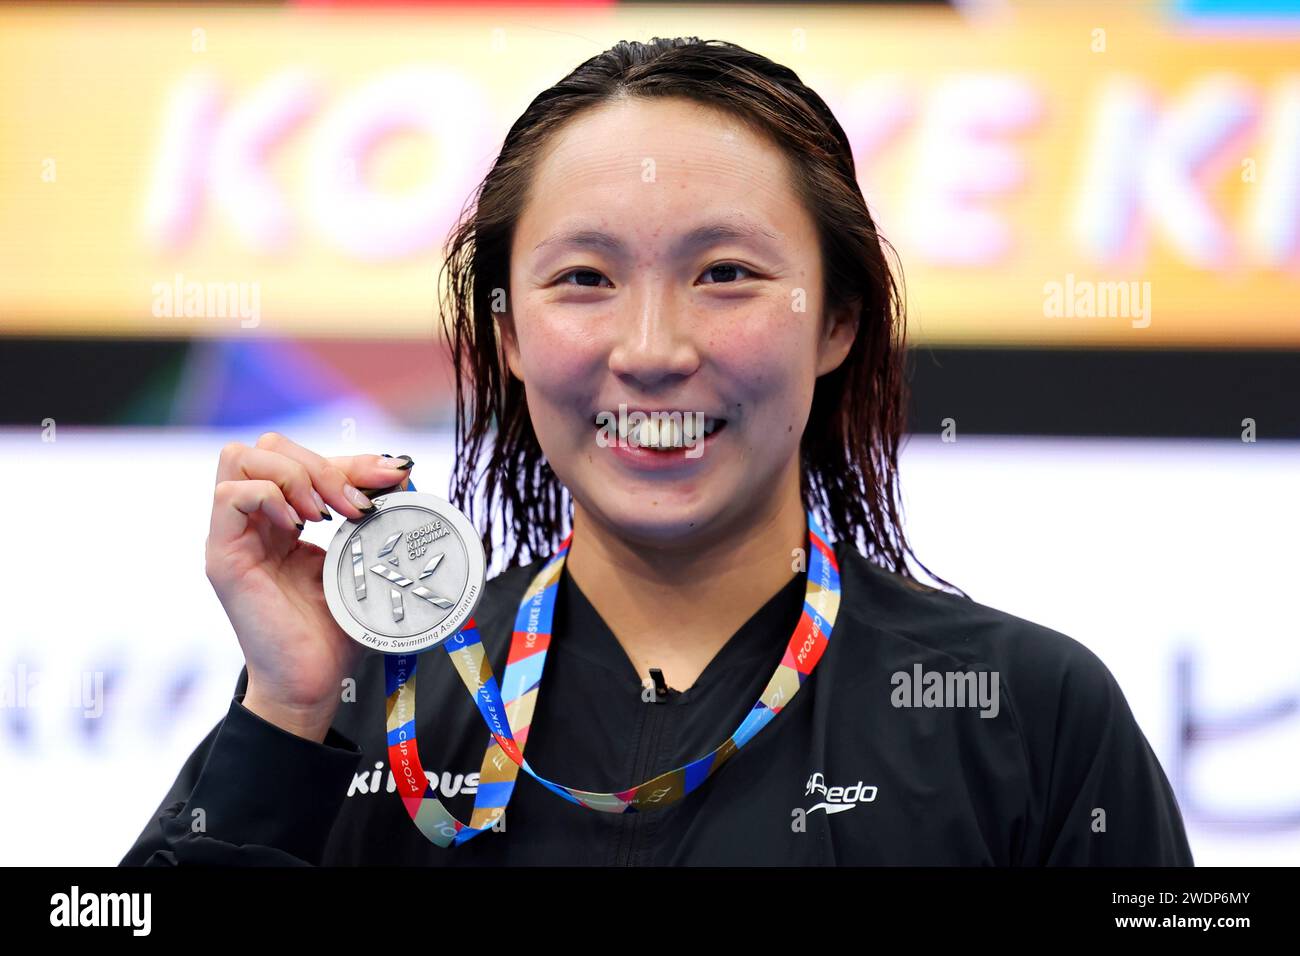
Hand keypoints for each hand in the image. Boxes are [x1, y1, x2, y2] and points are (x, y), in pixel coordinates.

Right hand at [205, 432, 413, 740]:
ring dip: (295, 474)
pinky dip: (269, 496)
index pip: (304, 458)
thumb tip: (399, 472)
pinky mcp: (224, 556)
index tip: (391, 477)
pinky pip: (229, 495)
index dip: (350, 459)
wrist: (313, 683)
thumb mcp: (362, 560)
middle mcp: (255, 522)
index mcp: (286, 519)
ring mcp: (235, 536)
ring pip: (241, 458)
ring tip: (327, 513)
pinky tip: (300, 525)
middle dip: (321, 463)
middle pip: (268, 446)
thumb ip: (373, 517)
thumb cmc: (337, 629)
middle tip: (356, 505)